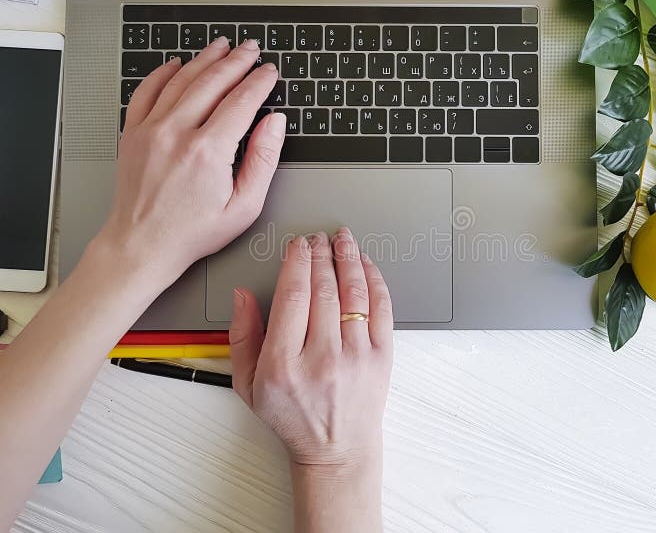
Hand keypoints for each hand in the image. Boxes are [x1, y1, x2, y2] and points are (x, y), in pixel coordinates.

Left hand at [94, 37, 285, 284]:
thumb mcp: (243, 206)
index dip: (259, 82)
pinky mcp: (133, 133)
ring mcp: (151, 129)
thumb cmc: (192, 232)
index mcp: (208, 151)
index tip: (270, 72)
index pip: (241, 101)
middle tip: (251, 50)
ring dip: (205, 59)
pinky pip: (147, 91)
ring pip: (181, 80)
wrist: (141, 245)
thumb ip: (263, 160)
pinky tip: (176, 63)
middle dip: (236, 62)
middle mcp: (177, 132)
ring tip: (221, 46)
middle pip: (212, 82)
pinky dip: (163, 73)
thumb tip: (274, 124)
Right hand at [229, 228, 392, 468]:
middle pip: (323, 289)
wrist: (336, 450)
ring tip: (342, 239)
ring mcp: (357, 358)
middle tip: (317, 238)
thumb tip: (242, 294)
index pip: (292, 295)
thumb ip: (241, 336)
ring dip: (348, 259)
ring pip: (354, 293)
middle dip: (321, 254)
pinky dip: (374, 280)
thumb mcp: (248, 384)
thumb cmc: (291, 417)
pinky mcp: (382, 359)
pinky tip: (365, 265)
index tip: (296, 245)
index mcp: (283, 364)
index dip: (296, 262)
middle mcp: (322, 359)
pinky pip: (382, 308)